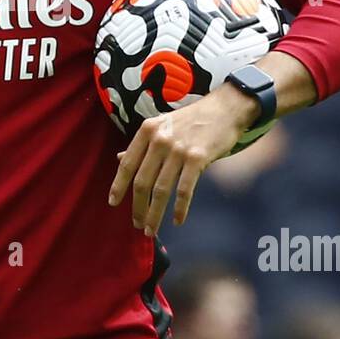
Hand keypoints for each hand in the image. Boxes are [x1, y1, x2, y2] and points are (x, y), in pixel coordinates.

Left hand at [108, 83, 257, 236]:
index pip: (127, 163)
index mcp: (147, 130)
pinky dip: (179, 209)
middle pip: (142, 181)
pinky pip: (184, 190)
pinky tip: (177, 220)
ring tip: (151, 230)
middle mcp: (159, 139)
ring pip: (161, 190)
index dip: (118, 185)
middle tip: (137, 224)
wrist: (225, 109)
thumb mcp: (163, 125)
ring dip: (155, 214)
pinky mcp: (198, 158)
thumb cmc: (192, 120)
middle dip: (137, 207)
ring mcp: (178, 149)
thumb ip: (143, 144)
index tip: (113, 203)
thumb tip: (120, 159)